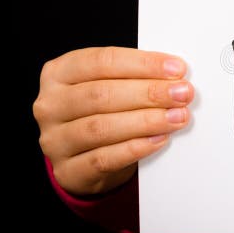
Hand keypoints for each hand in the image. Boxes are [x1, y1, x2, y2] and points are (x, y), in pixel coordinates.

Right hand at [34, 47, 193, 195]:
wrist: (86, 161)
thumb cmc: (104, 113)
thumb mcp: (111, 86)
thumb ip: (136, 77)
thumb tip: (176, 76)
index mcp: (59, 73)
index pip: (102, 61)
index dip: (142, 64)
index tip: (177, 69)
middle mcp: (51, 105)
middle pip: (102, 94)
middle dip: (149, 93)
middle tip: (182, 93)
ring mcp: (54, 140)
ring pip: (101, 127)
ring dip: (146, 121)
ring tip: (177, 117)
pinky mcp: (68, 171)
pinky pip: (103, 159)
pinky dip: (135, 148)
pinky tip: (159, 139)